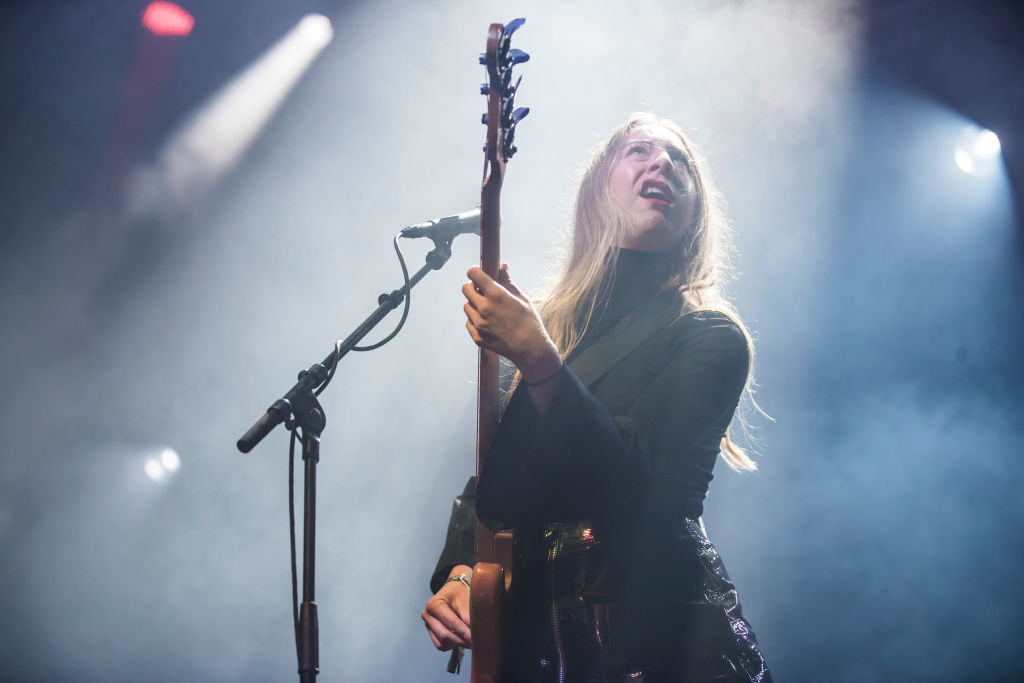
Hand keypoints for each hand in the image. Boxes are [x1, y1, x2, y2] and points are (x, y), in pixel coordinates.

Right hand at [421, 566, 472, 650]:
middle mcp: (427, 615)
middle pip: (444, 635)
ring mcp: (428, 624)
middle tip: (474, 643)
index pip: (450, 623)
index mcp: (434, 605)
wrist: (453, 590)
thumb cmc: (459, 593)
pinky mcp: (431, 632)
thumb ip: (468, 617)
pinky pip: (441, 645)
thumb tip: (473, 633)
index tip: (473, 639)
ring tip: (469, 641)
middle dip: (461, 641)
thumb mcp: (465, 600)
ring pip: (442, 643)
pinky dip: (452, 645)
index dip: (463, 632)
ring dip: (457, 644)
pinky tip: (461, 638)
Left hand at [462, 263, 561, 381]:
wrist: (530, 349)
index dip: (475, 271)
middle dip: (472, 287)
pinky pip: (469, 322)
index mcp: (496, 295)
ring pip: (466, 306)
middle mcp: (484, 308)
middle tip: (482, 291)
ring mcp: (479, 324)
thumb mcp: (522, 298)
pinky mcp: (477, 337)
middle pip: (465, 289)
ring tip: (488, 309)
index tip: (478, 273)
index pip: (473, 274)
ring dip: (474, 304)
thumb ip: (508, 281)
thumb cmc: (529, 322)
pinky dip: (475, 320)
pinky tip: (488, 322)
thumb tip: (502, 265)